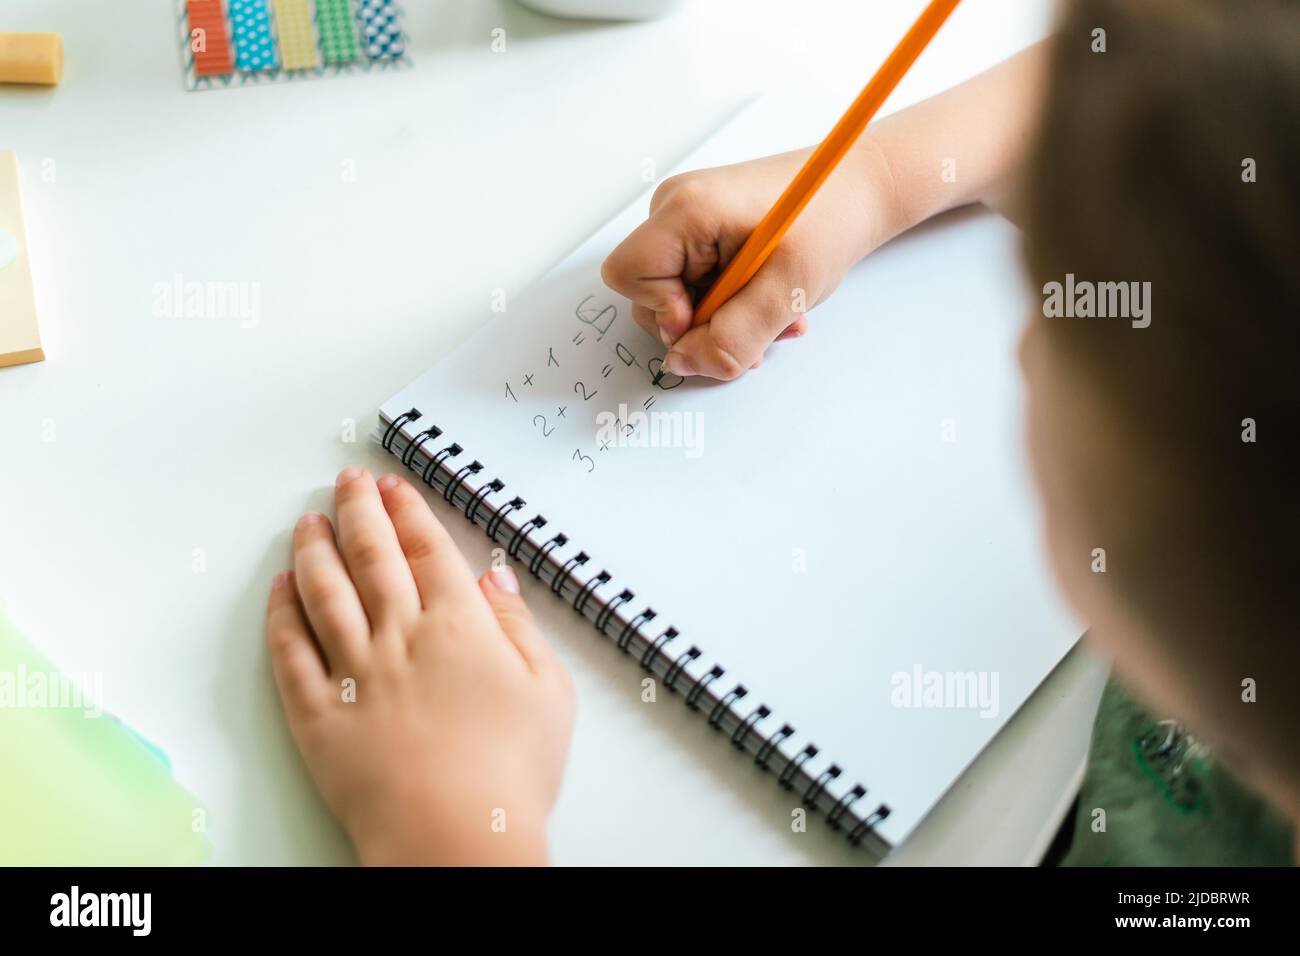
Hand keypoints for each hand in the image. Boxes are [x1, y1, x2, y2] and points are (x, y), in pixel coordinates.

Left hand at [265, 468, 574, 865]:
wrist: (455, 837)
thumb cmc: (510, 771)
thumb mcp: (548, 690)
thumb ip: (517, 625)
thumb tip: (494, 576)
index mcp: (458, 625)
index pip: (425, 549)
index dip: (406, 511)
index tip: (392, 487)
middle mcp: (400, 636)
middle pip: (371, 555)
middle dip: (357, 510)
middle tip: (346, 481)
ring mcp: (353, 672)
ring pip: (324, 591)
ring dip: (314, 549)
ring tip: (308, 521)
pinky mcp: (318, 713)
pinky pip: (290, 651)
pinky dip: (282, 613)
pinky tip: (280, 589)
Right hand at [601, 144, 898, 379]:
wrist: (862, 184)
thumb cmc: (830, 217)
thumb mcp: (784, 290)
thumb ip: (731, 336)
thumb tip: (683, 365)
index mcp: (686, 208)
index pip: (629, 275)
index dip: (664, 311)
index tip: (714, 315)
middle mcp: (675, 208)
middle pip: (651, 294)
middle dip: (706, 323)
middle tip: (762, 322)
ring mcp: (687, 219)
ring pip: (680, 296)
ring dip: (726, 319)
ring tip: (777, 311)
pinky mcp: (704, 231)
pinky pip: (699, 285)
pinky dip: (733, 303)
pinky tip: (770, 299)